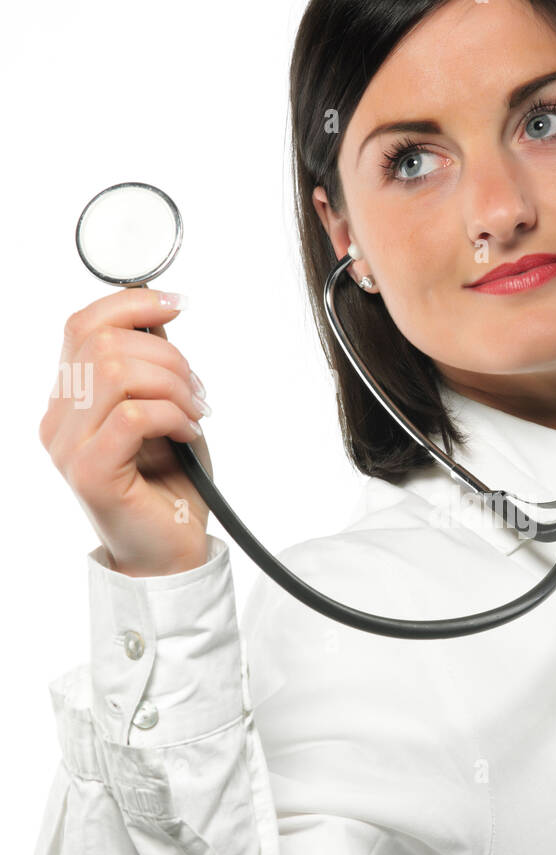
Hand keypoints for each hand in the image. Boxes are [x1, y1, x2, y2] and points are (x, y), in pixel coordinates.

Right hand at [40, 287, 212, 576]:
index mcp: (69, 400)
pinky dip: (173, 415)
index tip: (178, 305)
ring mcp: (68, 447)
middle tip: (197, 390)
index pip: (81, 326)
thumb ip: (153, 368)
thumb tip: (162, 314)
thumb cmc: (171, 484)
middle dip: (167, 355)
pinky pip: (132, 416)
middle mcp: (58, 420)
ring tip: (197, 411)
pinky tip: (190, 432)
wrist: (172, 551)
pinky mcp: (89, 472)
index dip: (131, 303)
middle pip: (104, 343)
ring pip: (117, 373)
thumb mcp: (166, 410)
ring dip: (173, 384)